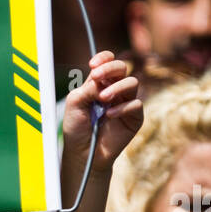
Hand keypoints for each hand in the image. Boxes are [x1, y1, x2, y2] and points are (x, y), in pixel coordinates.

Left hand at [61, 51, 141, 175]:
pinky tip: (109, 116)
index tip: (92, 65)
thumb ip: (87, 88)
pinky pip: (136, 104)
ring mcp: (126, 102)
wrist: (83, 153)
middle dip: (110, 69)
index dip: (104, 59)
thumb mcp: (75, 103)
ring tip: (102, 99)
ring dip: (117, 87)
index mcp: (99, 83)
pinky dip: (122, 108)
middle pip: (122, 68)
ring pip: (132, 82)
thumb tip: (101, 81)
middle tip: (96, 77)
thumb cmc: (77, 128)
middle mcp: (115, 89)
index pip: (108, 62)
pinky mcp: (135, 117)